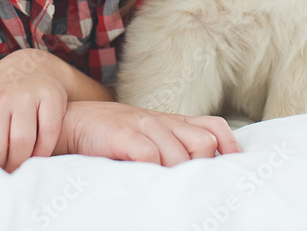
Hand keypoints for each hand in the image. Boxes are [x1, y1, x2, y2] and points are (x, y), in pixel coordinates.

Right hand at [55, 101, 240, 165]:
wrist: (74, 121)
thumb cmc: (114, 136)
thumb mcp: (150, 135)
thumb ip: (174, 145)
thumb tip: (202, 173)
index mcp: (173, 121)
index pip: (213, 127)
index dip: (228, 146)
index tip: (232, 167)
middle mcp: (163, 120)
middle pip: (203, 143)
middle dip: (198, 167)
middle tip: (182, 183)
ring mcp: (144, 125)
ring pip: (179, 154)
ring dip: (173, 175)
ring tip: (161, 187)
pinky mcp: (124, 134)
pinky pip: (150, 156)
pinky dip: (150, 171)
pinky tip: (141, 178)